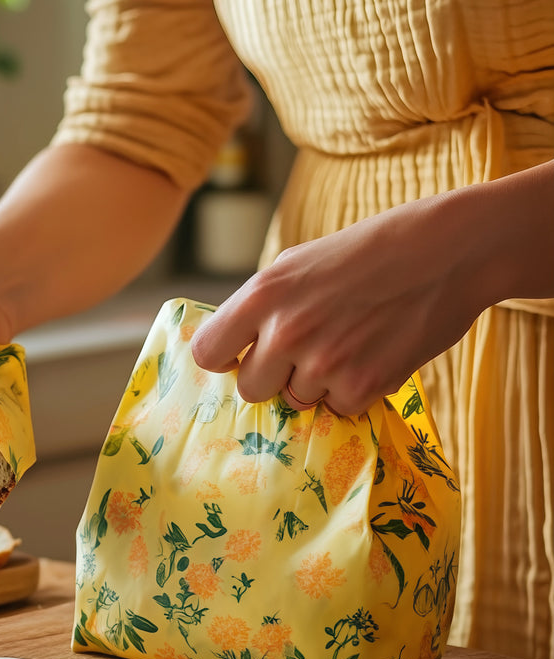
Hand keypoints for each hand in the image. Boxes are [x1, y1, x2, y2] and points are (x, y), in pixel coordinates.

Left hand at [189, 184, 518, 415]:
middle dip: (273, 376)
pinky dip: (354, 391)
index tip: (237, 357)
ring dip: (318, 382)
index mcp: (262, 294)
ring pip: (296, 400)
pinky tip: (374, 354)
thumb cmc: (369, 253)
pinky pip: (337, 408)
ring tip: (350, 341)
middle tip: (307, 350)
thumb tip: (231, 348)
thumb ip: (262, 307)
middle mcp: (286, 331)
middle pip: (250, 388)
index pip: (207, 352)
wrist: (449, 250)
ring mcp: (323, 362)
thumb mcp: (298, 264)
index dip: (223, 359)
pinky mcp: (362, 385)